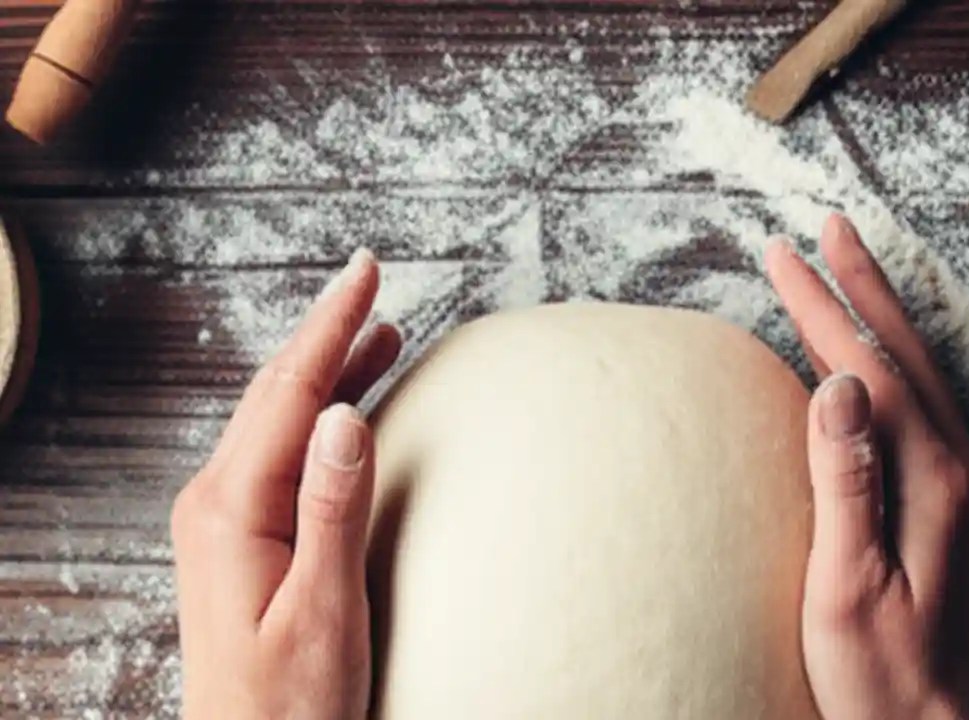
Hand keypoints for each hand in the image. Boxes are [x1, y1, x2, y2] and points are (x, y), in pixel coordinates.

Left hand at [171, 250, 401, 718]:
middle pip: (275, 393)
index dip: (332, 327)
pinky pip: (276, 453)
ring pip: (276, 419)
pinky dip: (314, 416)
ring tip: (378, 335)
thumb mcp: (324, 609)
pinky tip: (344, 409)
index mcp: (231, 510)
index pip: (289, 394)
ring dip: (325, 371)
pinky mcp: (237, 537)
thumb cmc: (290, 703)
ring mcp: (221, 519)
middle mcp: (215, 502)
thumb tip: (342, 413)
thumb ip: (331, 508)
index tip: (367, 272)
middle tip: (372, 279)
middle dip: (327, 333)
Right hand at [765, 214, 968, 719]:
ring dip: (887, 316)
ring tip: (854, 271)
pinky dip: (899, 363)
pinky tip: (878, 364)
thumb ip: (847, 483)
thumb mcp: (847, 590)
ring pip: (925, 375)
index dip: (823, 306)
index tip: (784, 252)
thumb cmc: (884, 682)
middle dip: (865, 284)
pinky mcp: (963, 509)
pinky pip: (928, 408)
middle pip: (909, 353)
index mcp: (933, 482)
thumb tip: (838, 383)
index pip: (871, 367)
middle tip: (831, 227)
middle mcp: (962, 471)